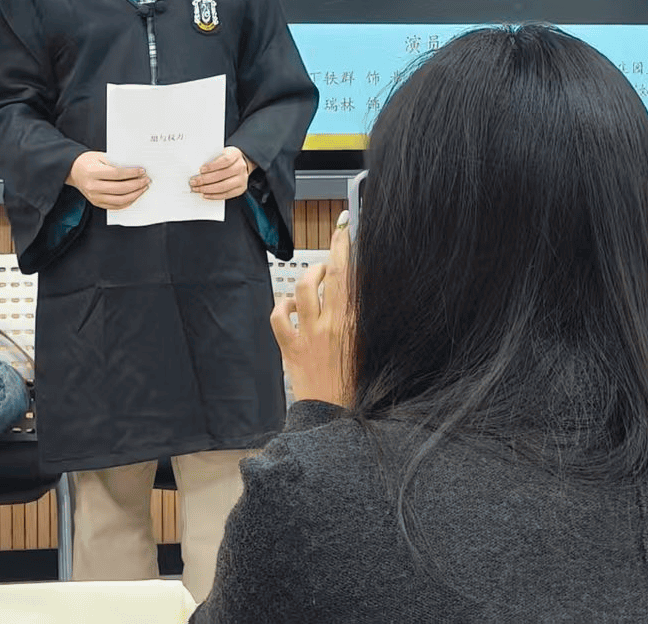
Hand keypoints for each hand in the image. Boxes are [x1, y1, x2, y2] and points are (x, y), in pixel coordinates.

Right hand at [68, 151, 148, 209]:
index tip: (142, 171)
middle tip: (146, 180)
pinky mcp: (97, 203)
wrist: (73, 171)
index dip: (132, 173)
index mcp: (93, 172)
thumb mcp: (100, 156)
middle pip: (120, 188)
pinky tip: (134, 195)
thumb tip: (135, 168)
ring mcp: (94, 197)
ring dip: (135, 195)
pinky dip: (127, 202)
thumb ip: (116, 162)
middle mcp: (92, 186)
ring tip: (142, 188)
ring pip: (120, 200)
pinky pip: (116, 206)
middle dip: (136, 184)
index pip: (117, 174)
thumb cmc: (88, 161)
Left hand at [189, 146, 254, 199]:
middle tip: (193, 181)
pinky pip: (226, 195)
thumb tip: (196, 169)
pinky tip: (205, 194)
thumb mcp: (220, 153)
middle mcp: (241, 167)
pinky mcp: (240, 189)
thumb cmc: (226, 158)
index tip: (200, 170)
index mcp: (235, 155)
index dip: (212, 166)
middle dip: (205, 179)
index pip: (224, 160)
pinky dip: (214, 196)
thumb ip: (211, 159)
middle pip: (222, 174)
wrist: (239, 164)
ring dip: (207, 189)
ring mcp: (242, 179)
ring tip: (196, 189)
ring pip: (223, 186)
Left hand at [270, 213, 352, 405]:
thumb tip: (359, 290)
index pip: (351, 276)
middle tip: (339, 232)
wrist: (336, 419)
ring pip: (303, 288)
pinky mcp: (291, 347)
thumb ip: (363, 318)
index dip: (347, 247)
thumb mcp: (369, 348)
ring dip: (309, 275)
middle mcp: (331, 324)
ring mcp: (308, 334)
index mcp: (354, 324)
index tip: (348, 227)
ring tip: (316, 273)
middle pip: (330, 274)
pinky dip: (283, 306)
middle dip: (335, 247)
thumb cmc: (357, 385)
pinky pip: (279, 316)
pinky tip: (290, 306)